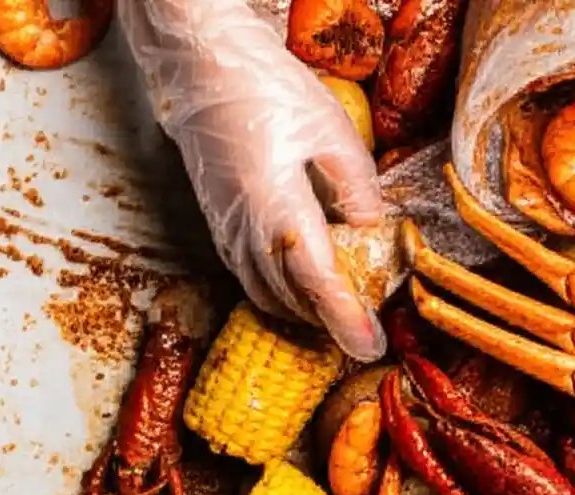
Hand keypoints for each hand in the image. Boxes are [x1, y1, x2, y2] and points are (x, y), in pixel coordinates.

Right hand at [117, 0, 385, 360]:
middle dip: (329, 324)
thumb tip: (373, 231)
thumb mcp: (331, 130)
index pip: (314, 279)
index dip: (344, 318)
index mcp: (276, 203)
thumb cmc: (266, 88)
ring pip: (265, 294)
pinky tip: (303, 289)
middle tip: (367, 333)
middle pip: (290, 298)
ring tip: (341, 318)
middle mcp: (243, 227)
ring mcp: (225, 229)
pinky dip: (279, 294)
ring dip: (302, 314)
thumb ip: (357, 188)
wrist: (200, 68)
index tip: (369, 346)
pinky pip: (248, 277)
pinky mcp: (218, 224)